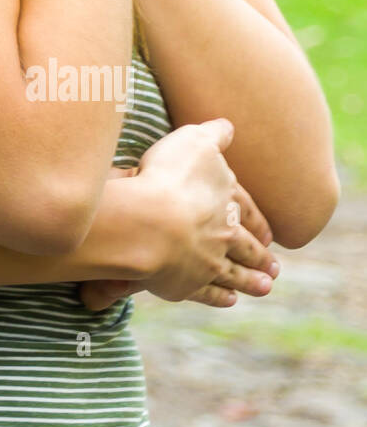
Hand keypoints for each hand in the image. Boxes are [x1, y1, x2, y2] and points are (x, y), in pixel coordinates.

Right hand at [79, 120, 277, 310]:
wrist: (151, 221)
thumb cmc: (171, 177)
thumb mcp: (193, 142)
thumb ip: (213, 134)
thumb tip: (228, 126)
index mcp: (226, 199)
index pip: (247, 211)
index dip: (258, 221)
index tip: (270, 235)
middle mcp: (223, 233)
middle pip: (247, 246)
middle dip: (260, 256)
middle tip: (274, 267)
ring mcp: (207, 261)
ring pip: (235, 273)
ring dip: (250, 281)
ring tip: (264, 288)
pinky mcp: (187, 284)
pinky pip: (208, 293)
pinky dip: (220, 297)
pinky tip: (229, 300)